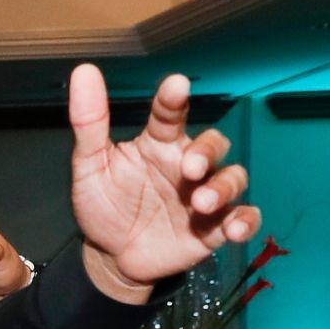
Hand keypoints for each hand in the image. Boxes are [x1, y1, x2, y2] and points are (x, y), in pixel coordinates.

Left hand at [68, 66, 257, 304]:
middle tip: (190, 167)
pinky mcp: (214, 227)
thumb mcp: (90, 166)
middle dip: (207, 151)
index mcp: (158, 144)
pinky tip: (234, 228)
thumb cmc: (105, 205)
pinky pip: (242, 216)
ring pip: (233, 177)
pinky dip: (246, 220)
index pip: (170, 114)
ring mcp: (204, 195)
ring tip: (201, 203)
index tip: (175, 85)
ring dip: (223, 187)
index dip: (174, 99)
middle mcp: (187, 164)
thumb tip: (83, 72)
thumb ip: (89, 123)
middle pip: (213, 144)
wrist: (111, 256)